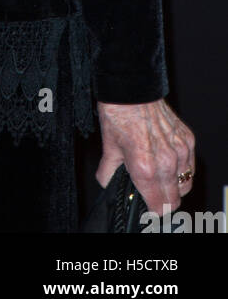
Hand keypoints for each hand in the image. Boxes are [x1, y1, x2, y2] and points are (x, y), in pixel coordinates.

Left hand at [96, 99, 195, 215]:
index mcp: (145, 167)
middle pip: (174, 200)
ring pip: (185, 185)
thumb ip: (108, 173)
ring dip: (174, 186)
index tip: (146, 206)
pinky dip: (182, 169)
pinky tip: (167, 161)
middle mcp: (166, 162)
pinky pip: (190, 166)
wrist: (131, 89)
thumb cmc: (119, 114)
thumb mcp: (109, 147)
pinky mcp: (187, 140)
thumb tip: (107, 184)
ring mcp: (180, 151)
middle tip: (151, 193)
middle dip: (163, 201)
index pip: (158, 205)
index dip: (151, 209)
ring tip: (159, 177)